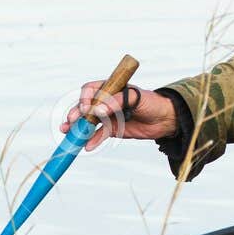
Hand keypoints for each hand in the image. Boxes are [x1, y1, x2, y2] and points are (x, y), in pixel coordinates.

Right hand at [62, 82, 179, 150]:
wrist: (165, 119)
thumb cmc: (151, 102)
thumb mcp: (135, 98)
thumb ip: (115, 103)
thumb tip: (97, 112)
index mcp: (110, 87)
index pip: (90, 89)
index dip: (85, 98)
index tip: (86, 108)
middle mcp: (106, 101)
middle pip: (85, 106)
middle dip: (76, 114)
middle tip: (70, 122)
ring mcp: (107, 116)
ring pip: (88, 121)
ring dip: (78, 128)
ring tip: (68, 133)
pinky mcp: (112, 129)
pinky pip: (98, 135)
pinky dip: (92, 140)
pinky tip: (87, 146)